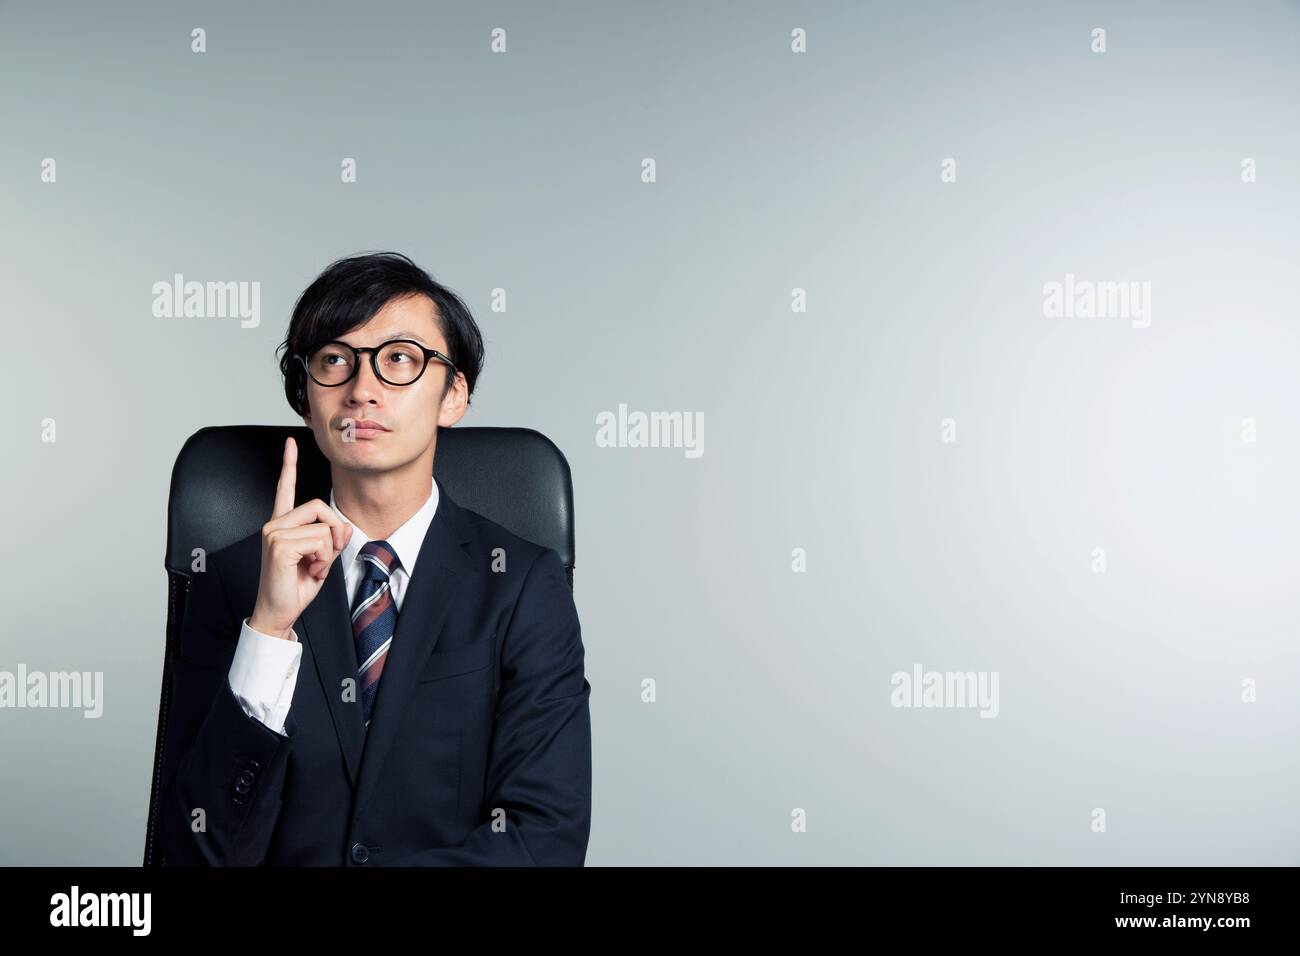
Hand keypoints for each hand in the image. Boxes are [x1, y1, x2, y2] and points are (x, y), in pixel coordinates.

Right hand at [248, 436, 352, 639]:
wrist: (279, 612)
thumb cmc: (295, 588)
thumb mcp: (322, 561)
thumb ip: (333, 540)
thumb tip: (345, 527)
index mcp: (283, 525)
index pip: (285, 488)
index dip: (288, 465)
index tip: (289, 443)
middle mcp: (275, 524)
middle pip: (319, 506)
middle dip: (334, 531)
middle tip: (325, 557)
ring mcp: (274, 533)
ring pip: (322, 527)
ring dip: (327, 552)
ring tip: (312, 568)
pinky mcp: (279, 545)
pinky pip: (318, 541)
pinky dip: (322, 559)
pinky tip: (308, 571)